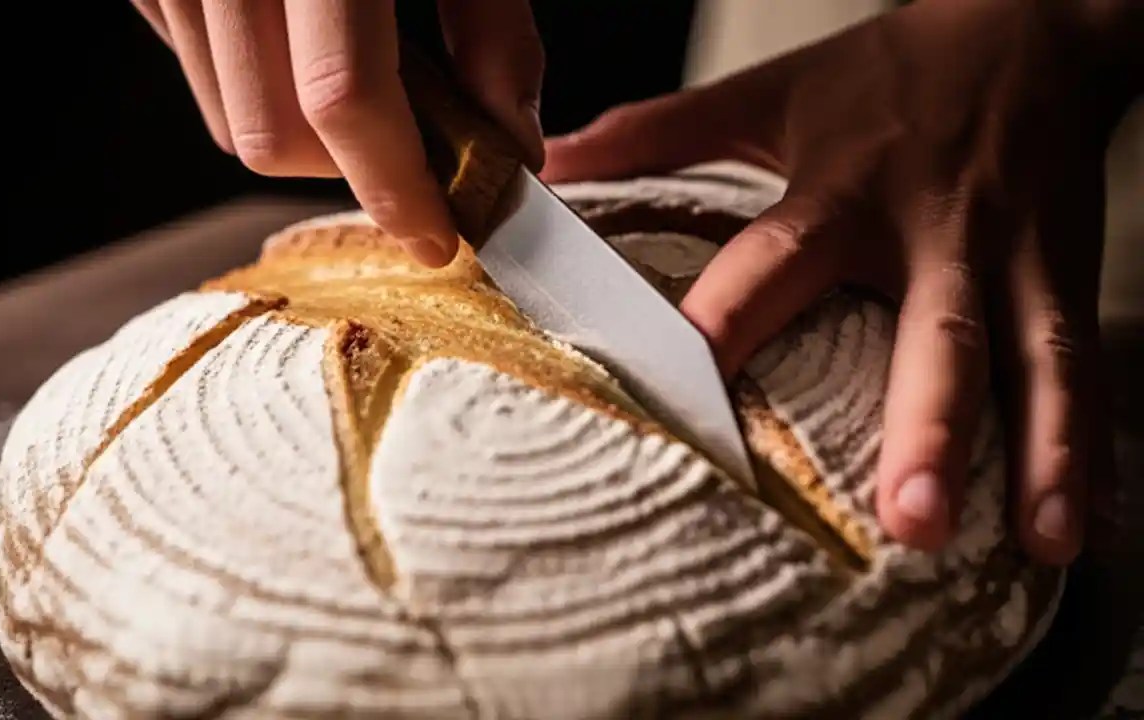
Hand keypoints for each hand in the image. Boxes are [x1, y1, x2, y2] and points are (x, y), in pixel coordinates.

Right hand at [131, 0, 545, 266]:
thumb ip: (495, 31)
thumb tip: (510, 144)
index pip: (343, 98)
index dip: (397, 186)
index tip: (442, 235)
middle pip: (272, 137)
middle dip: (353, 167)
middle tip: (418, 143)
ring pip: (230, 116)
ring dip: (309, 131)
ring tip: (365, 69)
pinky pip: (201, 69)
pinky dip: (263, 81)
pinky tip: (302, 30)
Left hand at [543, 0, 1140, 563]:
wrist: (1036, 23)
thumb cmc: (889, 75)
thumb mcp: (771, 95)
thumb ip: (661, 131)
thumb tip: (553, 158)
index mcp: (845, 194)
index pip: (775, 263)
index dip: (729, 324)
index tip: (690, 398)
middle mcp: (937, 234)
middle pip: (938, 335)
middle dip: (931, 428)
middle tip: (911, 522)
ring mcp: (1019, 258)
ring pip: (1039, 362)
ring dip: (1042, 454)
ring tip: (1037, 543)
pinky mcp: (1074, 273)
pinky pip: (1090, 368)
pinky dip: (1094, 448)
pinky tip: (1089, 529)